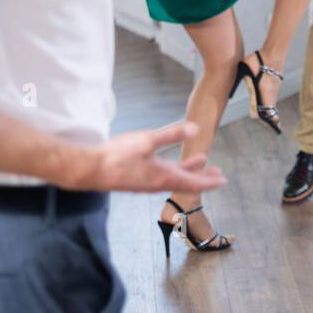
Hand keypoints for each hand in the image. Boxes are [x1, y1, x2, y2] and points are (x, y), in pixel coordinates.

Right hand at [73, 121, 226, 192]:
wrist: (89, 169)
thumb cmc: (117, 156)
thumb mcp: (147, 140)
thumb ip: (171, 135)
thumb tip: (195, 128)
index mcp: (164, 177)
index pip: (194, 182)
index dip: (209, 181)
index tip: (223, 180)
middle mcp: (157, 183)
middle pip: (186, 181)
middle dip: (203, 176)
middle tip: (218, 173)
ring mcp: (147, 183)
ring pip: (174, 178)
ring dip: (189, 170)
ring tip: (201, 161)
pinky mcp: (137, 179)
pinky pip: (162, 176)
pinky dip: (174, 169)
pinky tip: (171, 163)